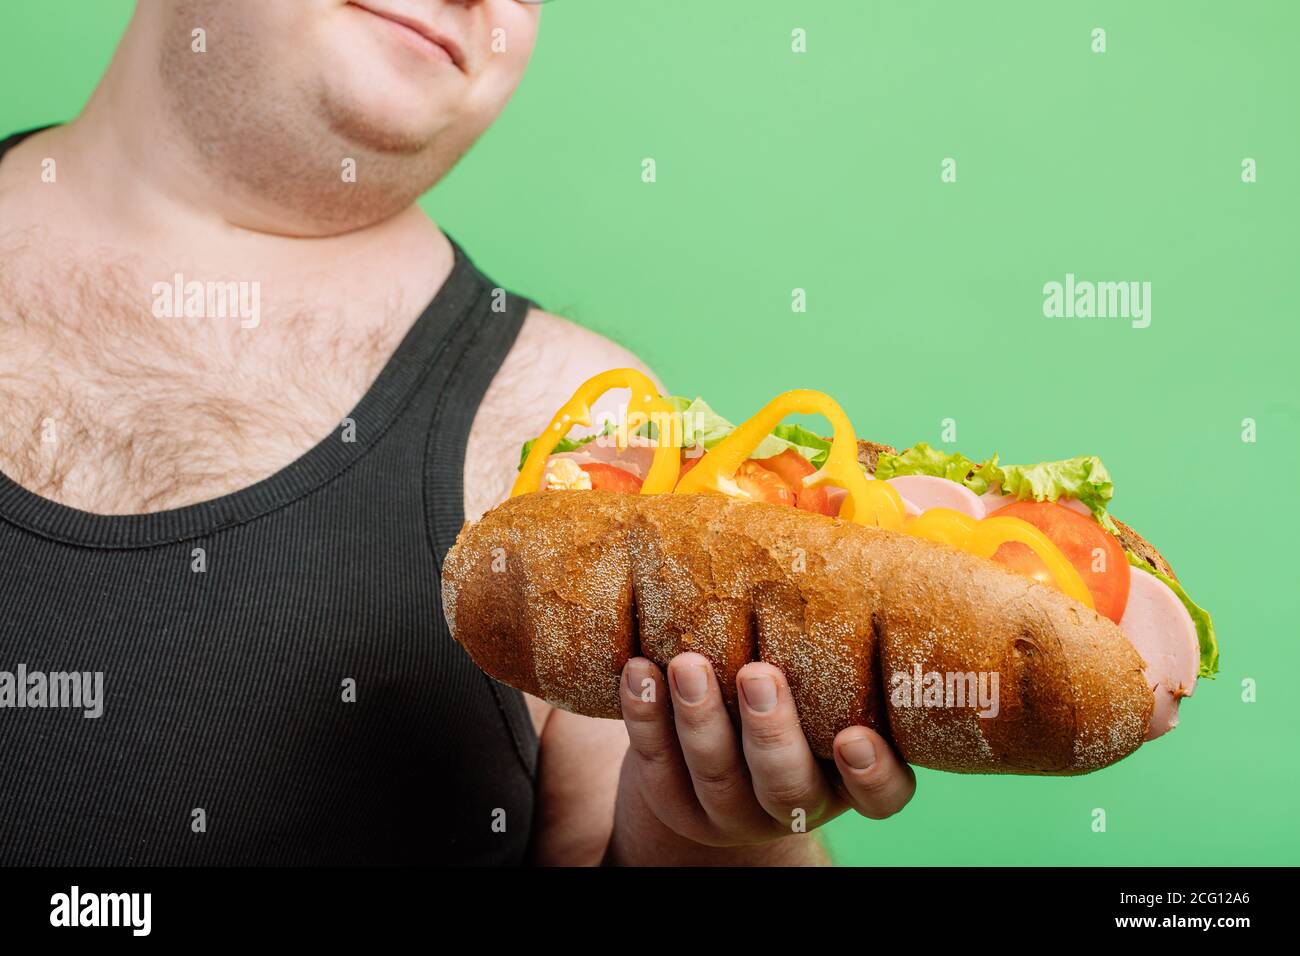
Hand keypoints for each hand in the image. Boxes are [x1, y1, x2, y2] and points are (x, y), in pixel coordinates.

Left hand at [613, 652, 915, 851]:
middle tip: (757, 675)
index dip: (872, 773)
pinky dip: (647, 718)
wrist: (712, 767)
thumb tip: (836, 536)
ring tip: (688, 665)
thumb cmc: (790, 700)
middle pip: (788, 787)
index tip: (853, 737)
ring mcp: (730, 809)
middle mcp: (794, 801)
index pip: (883, 794)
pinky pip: (657, 766)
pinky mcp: (674, 800)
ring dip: (700, 718)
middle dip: (770, 733)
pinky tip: (641, 672)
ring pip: (717, 776)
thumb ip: (830, 642)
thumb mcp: (823, 685)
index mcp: (848, 775)